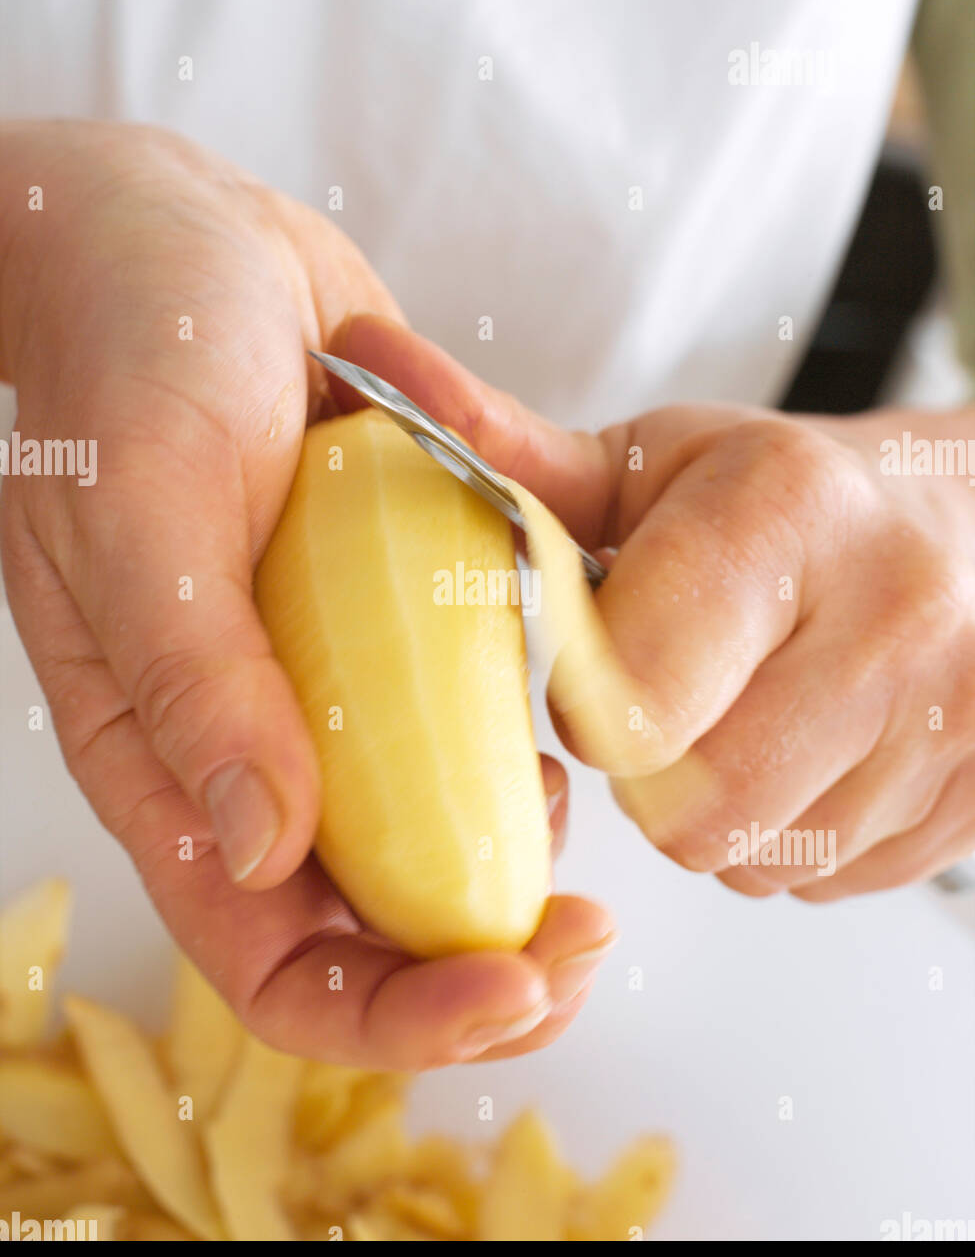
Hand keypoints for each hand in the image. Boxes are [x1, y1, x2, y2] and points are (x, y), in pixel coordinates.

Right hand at [0, 122, 613, 1066]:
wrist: (187, 242)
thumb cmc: (126, 360)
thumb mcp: (144, 509)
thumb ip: (194, 683)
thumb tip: (265, 850)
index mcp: (175, 769)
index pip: (275, 962)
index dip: (390, 1015)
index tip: (508, 990)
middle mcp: (261, 754)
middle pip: (378, 933)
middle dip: (487, 973)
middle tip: (587, 946)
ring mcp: (341, 695)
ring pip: (441, 845)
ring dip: (523, 878)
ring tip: (589, 850)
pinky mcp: (407, 626)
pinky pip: (479, 729)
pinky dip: (539, 758)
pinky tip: (579, 737)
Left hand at [331, 313, 974, 902]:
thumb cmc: (789, 498)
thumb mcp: (650, 465)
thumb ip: (502, 450)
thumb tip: (360, 358)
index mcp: (783, 513)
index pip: (630, 700)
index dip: (592, 704)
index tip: (606, 667)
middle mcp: (888, 616)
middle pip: (693, 808)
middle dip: (652, 777)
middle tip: (677, 702)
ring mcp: (947, 719)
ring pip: (756, 858)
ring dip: (719, 814)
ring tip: (747, 715)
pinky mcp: (971, 802)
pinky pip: (823, 879)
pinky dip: (789, 837)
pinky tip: (810, 752)